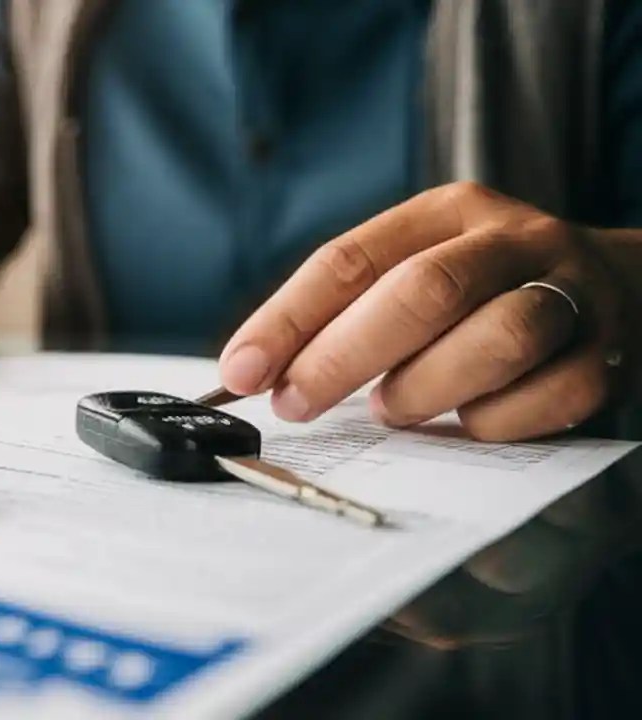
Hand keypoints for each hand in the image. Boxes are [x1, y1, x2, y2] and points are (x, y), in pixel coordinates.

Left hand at [220, 182, 638, 440]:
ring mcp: (569, 294)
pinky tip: (469, 419)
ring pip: (499, 338)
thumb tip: (257, 370)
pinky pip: (547, 397)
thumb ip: (346, 311)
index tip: (242, 370)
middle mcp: (512, 242)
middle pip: (423, 292)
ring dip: (427, 387)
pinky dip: (493, 421)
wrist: (624, 289)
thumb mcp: (419, 269)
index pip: (351, 259)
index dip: (287, 319)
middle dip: (343, 358)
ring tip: (394, 407)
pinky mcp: (606, 355)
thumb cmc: (486, 291)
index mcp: (448, 213)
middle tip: (297, 401)